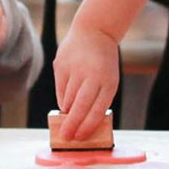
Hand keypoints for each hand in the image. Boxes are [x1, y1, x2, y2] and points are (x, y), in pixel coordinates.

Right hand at [53, 22, 119, 141]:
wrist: (94, 31)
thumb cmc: (103, 63)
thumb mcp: (109, 79)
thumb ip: (98, 99)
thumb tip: (80, 123)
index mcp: (108, 81)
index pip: (97, 110)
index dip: (88, 126)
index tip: (80, 138)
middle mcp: (91, 75)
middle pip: (80, 107)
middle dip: (72, 125)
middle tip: (67, 138)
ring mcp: (75, 69)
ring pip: (68, 99)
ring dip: (69, 110)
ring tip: (71, 112)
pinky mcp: (61, 64)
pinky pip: (60, 88)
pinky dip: (63, 96)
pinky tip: (68, 93)